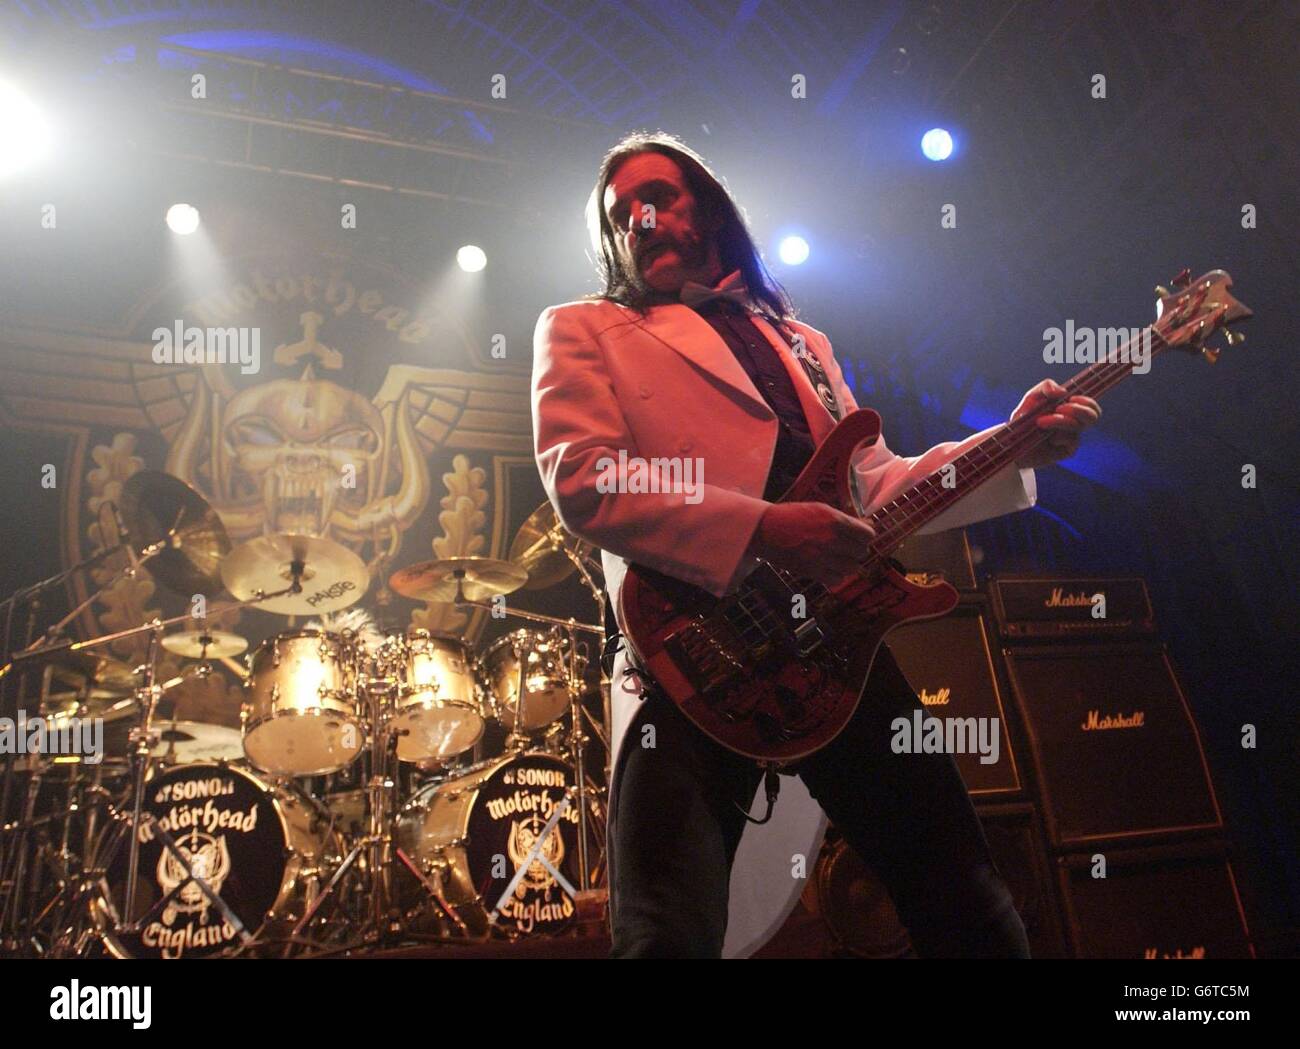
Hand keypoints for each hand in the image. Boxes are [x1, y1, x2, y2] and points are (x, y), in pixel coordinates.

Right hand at [748, 502, 875, 586]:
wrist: (765, 530)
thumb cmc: (792, 516)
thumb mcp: (820, 509)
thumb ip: (844, 518)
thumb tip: (867, 525)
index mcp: (834, 520)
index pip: (867, 535)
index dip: (864, 536)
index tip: (859, 537)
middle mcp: (831, 539)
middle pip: (861, 552)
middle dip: (856, 550)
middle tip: (846, 547)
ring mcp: (822, 557)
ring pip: (852, 568)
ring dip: (848, 564)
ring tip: (838, 558)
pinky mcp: (812, 571)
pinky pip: (837, 579)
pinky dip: (836, 575)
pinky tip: (829, 568)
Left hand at [1010, 379, 1101, 468]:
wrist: (1012, 442)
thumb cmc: (1024, 418)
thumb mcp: (1032, 398)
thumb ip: (1045, 387)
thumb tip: (1062, 392)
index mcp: (1069, 409)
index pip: (1090, 405)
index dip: (1087, 401)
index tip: (1071, 398)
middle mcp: (1074, 423)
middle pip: (1093, 416)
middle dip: (1078, 410)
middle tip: (1058, 408)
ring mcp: (1072, 437)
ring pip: (1078, 426)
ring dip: (1060, 421)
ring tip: (1040, 422)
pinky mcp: (1068, 450)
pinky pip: (1072, 441)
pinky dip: (1058, 437)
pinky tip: (1047, 438)